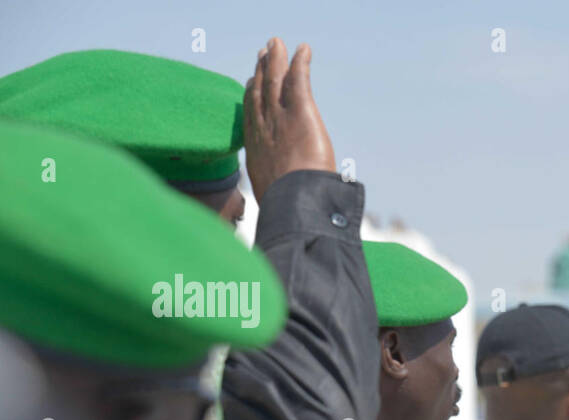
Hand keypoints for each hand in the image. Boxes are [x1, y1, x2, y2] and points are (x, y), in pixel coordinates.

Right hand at [243, 38, 336, 201]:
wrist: (294, 203)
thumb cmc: (287, 210)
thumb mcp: (275, 201)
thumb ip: (277, 196)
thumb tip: (282, 211)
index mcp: (256, 151)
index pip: (252, 116)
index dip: (251, 96)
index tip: (251, 81)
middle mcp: (264, 129)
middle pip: (259, 92)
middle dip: (260, 71)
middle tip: (263, 54)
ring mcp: (279, 118)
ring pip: (274, 81)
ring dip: (276, 61)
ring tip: (277, 44)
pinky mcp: (299, 112)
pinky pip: (298, 81)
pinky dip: (300, 63)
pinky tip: (303, 50)